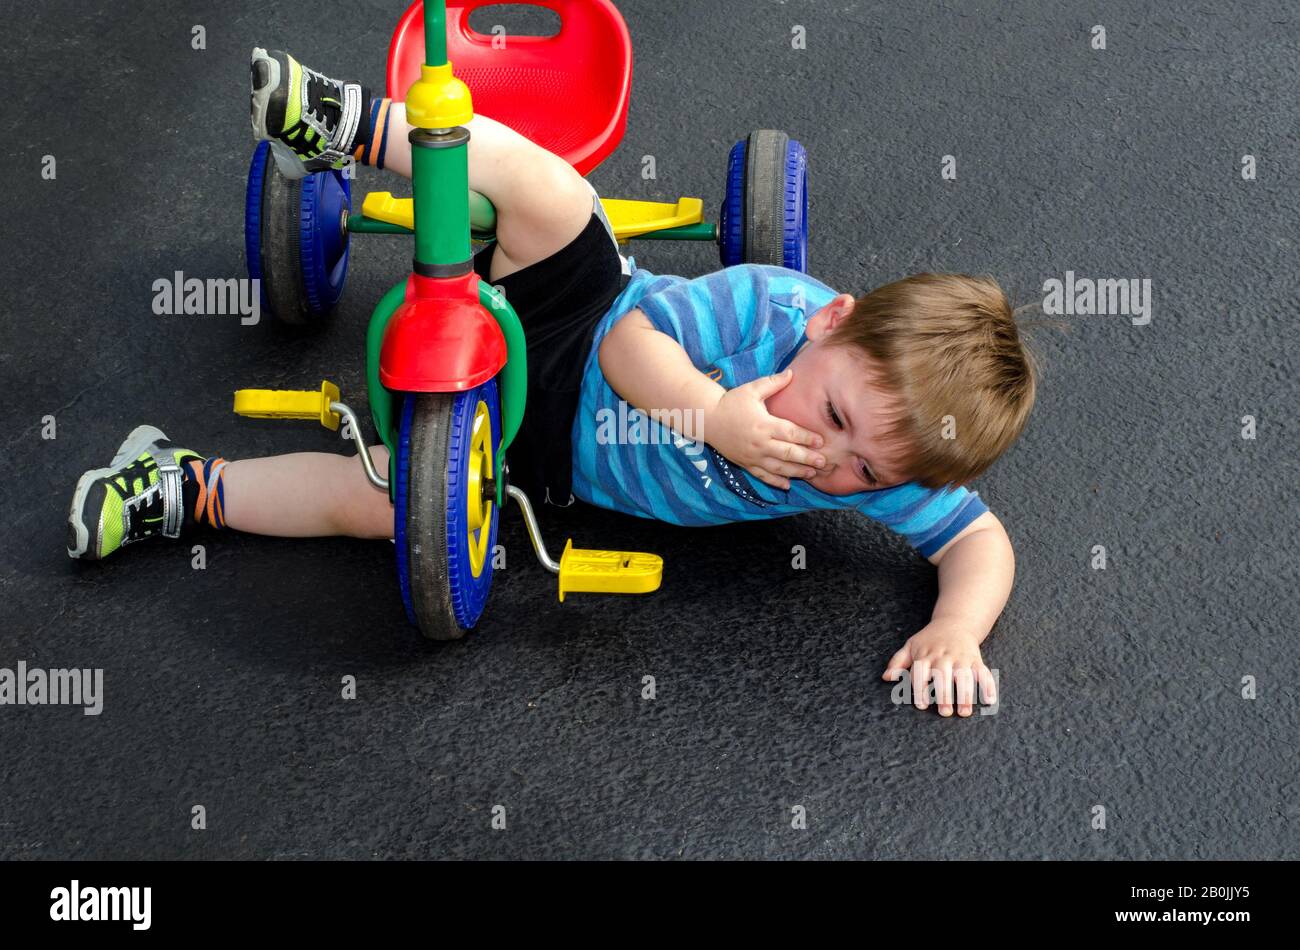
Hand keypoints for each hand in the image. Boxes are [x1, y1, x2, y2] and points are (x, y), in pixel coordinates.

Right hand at [707, 368, 824, 488]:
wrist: (707, 418)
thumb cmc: (731, 401)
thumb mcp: (751, 389)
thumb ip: (773, 383)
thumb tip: (792, 372)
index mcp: (764, 424)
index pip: (790, 433)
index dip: (807, 438)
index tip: (821, 441)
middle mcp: (759, 443)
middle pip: (788, 453)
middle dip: (807, 458)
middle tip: (824, 462)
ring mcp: (752, 456)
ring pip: (778, 468)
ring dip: (796, 472)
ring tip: (812, 474)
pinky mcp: (745, 463)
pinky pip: (762, 476)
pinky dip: (775, 482)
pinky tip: (788, 485)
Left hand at [881, 621, 996, 716]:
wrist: (955, 623)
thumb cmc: (929, 640)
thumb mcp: (911, 646)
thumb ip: (898, 662)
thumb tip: (886, 677)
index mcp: (926, 654)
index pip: (921, 671)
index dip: (920, 688)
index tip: (922, 705)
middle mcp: (944, 656)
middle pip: (943, 675)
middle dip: (943, 694)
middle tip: (944, 713)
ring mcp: (961, 658)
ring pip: (964, 676)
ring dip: (965, 695)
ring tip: (963, 712)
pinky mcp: (976, 660)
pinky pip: (984, 672)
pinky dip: (988, 685)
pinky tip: (989, 700)